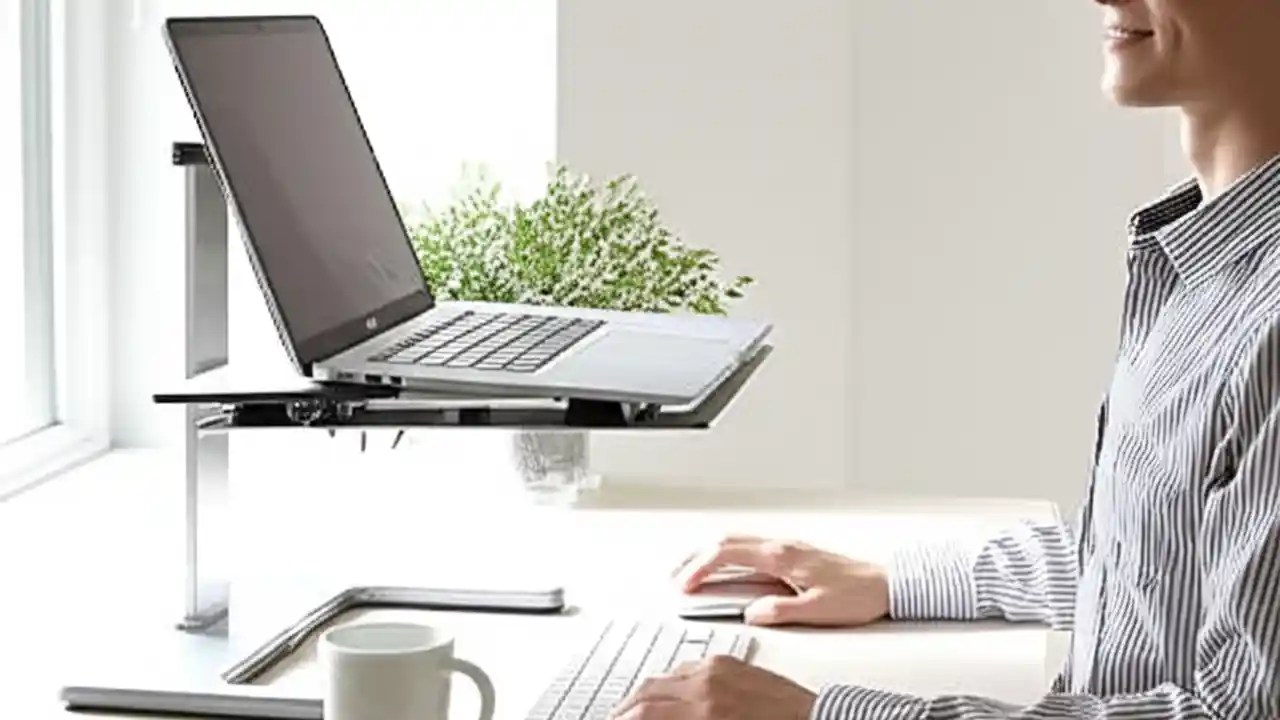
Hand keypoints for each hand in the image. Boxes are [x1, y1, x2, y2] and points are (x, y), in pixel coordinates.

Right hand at [612, 656, 814, 719]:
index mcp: (704, 711)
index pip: (642, 713)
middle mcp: (707, 683)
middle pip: (645, 691)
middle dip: (626, 710)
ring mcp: (718, 668)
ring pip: (662, 677)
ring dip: (645, 696)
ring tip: (638, 712)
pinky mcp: (729, 662)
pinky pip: (686, 667)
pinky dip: (670, 683)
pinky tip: (670, 697)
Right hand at [673, 536, 889, 626]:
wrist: (885, 583)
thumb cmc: (858, 594)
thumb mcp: (817, 610)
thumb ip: (780, 610)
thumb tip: (752, 613)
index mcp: (782, 556)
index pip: (728, 554)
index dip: (701, 568)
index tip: (686, 584)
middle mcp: (781, 546)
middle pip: (726, 541)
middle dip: (697, 557)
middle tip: (678, 577)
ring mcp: (786, 546)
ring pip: (737, 541)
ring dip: (710, 554)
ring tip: (692, 572)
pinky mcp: (792, 553)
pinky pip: (750, 547)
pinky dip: (728, 555)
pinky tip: (725, 568)